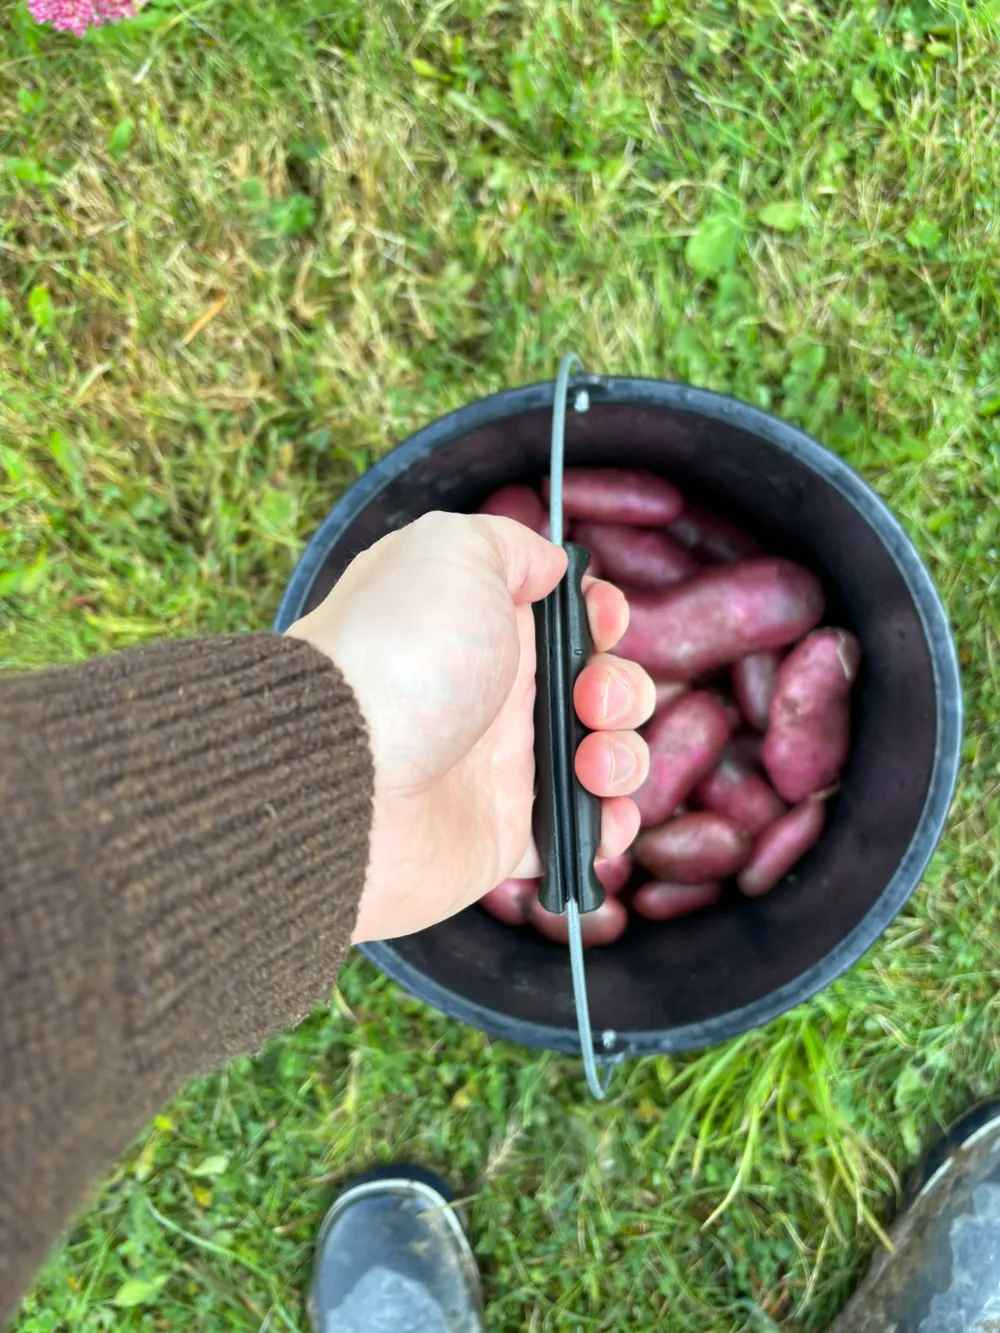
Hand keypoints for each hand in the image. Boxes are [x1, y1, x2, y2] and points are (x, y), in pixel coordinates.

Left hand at [287, 512, 653, 941]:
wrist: (341, 777)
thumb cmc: (397, 655)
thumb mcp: (448, 553)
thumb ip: (507, 546)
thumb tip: (550, 564)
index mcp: (483, 627)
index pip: (565, 619)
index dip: (602, 617)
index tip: (602, 621)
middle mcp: (495, 695)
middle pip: (598, 688)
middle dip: (622, 689)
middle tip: (589, 699)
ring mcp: (501, 769)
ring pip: (601, 759)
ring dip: (624, 755)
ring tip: (591, 763)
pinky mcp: (506, 835)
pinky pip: (579, 835)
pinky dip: (607, 825)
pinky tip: (601, 812)